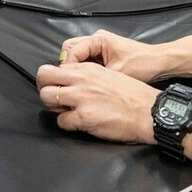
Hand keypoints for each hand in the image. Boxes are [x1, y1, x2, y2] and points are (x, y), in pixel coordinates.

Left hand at [37, 62, 157, 144]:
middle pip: (43, 77)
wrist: (148, 111)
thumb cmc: (132, 95)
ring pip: (46, 97)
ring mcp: (81, 98)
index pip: (55, 68)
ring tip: (65, 111)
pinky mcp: (84, 117)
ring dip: (53, 107)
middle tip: (54, 99)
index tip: (59, 87)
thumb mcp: (108, 75)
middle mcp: (82, 80)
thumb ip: (88, 76)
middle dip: (45, 89)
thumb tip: (71, 81)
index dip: (53, 80)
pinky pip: (61, 121)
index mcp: (88, 69)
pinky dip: (67, 124)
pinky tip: (78, 123)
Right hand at [60, 29, 165, 82]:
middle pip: (70, 49)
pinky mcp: (103, 56)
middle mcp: (97, 40)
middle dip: (69, 66)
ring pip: (77, 56)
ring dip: (77, 69)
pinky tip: (89, 82)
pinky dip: (84, 71)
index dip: (68, 67)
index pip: (71, 50)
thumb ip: (94, 76)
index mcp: (98, 39)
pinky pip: (86, 61)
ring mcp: (99, 47)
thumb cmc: (143, 64)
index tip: (68, 82)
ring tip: (80, 83)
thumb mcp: (117, 72)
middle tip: (72, 82)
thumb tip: (78, 85)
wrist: (160, 63)